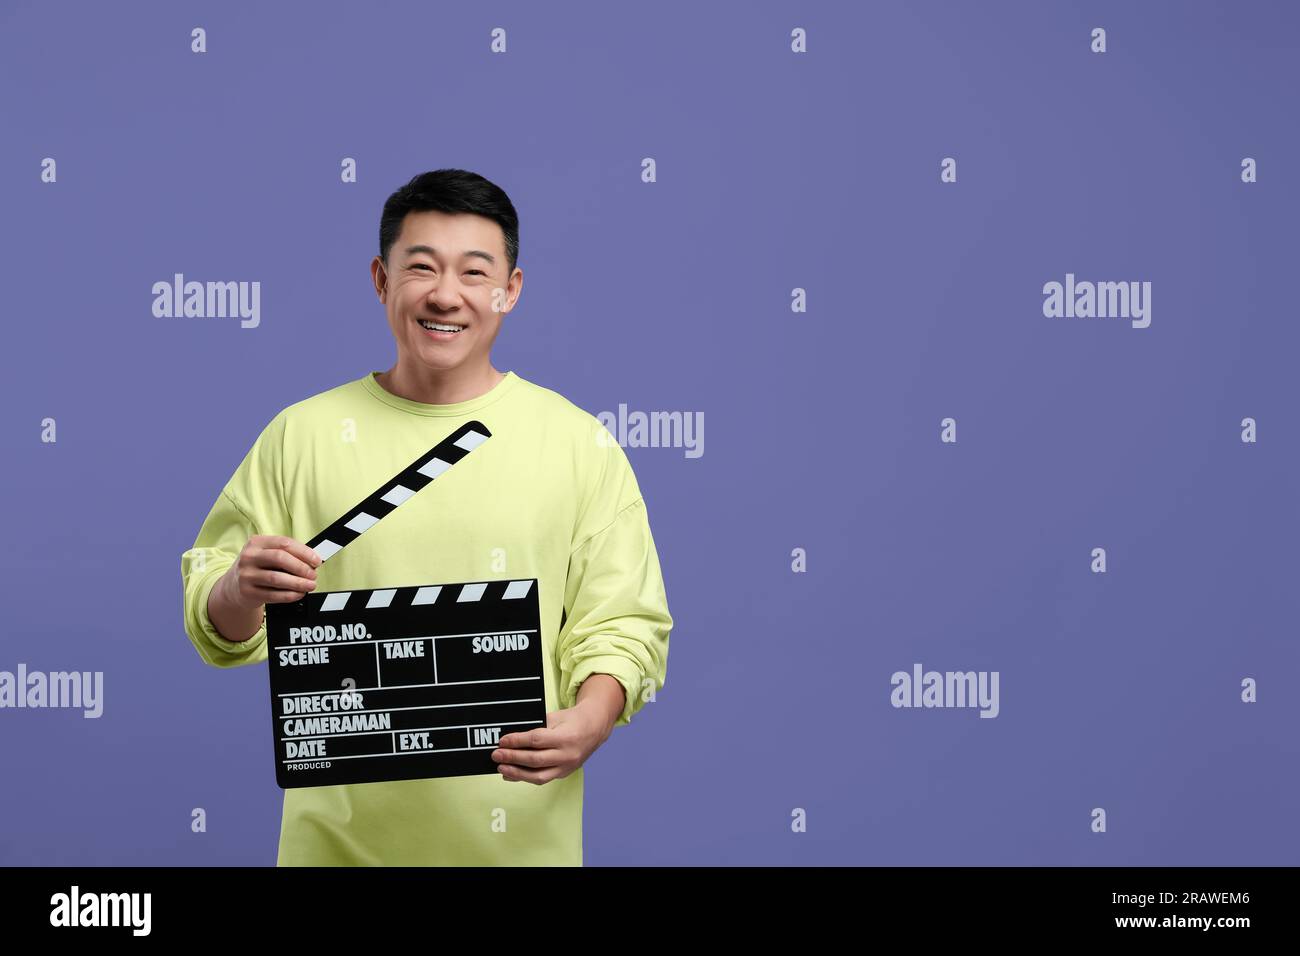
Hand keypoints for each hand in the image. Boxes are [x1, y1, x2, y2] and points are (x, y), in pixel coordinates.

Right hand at [225, 534, 320, 608]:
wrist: (233, 586)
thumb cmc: (258, 567)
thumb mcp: (267, 554)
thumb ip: (287, 554)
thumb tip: (313, 561)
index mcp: (257, 542)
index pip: (284, 543)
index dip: (304, 552)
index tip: (317, 561)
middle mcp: (249, 557)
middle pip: (280, 558)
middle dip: (301, 567)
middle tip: (313, 575)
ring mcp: (246, 574)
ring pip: (276, 578)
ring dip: (298, 583)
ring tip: (310, 585)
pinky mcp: (247, 592)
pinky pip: (272, 595)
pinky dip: (289, 595)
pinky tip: (298, 594)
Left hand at [492, 695, 617, 784]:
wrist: (594, 729)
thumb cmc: (573, 720)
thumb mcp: (556, 717)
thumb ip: (536, 727)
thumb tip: (512, 737)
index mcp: (566, 737)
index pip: (536, 740)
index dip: (517, 741)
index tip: (503, 741)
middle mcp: (567, 755)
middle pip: (535, 760)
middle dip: (513, 758)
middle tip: (496, 755)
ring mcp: (566, 767)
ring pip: (538, 776)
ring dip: (517, 773)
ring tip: (501, 768)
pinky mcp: (564, 773)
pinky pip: (542, 779)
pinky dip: (525, 777)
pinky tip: (512, 774)